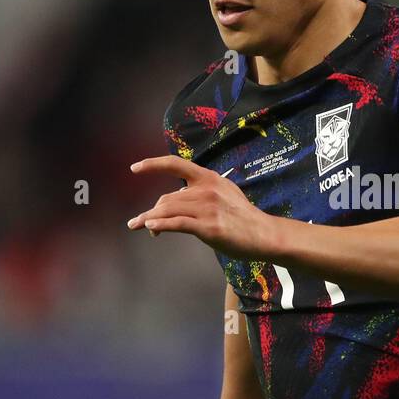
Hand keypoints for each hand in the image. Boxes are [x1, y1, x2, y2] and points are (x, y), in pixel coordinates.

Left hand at [127, 155, 279, 258]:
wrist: (264, 234)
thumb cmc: (242, 216)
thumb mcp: (224, 193)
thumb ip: (201, 192)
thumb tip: (176, 199)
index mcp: (209, 178)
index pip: (175, 164)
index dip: (153, 164)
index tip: (135, 168)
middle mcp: (206, 190)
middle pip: (167, 198)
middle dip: (151, 211)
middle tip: (141, 222)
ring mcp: (208, 208)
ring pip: (168, 211)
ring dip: (148, 219)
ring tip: (137, 225)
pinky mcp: (208, 227)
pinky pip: (177, 224)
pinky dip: (160, 224)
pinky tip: (150, 227)